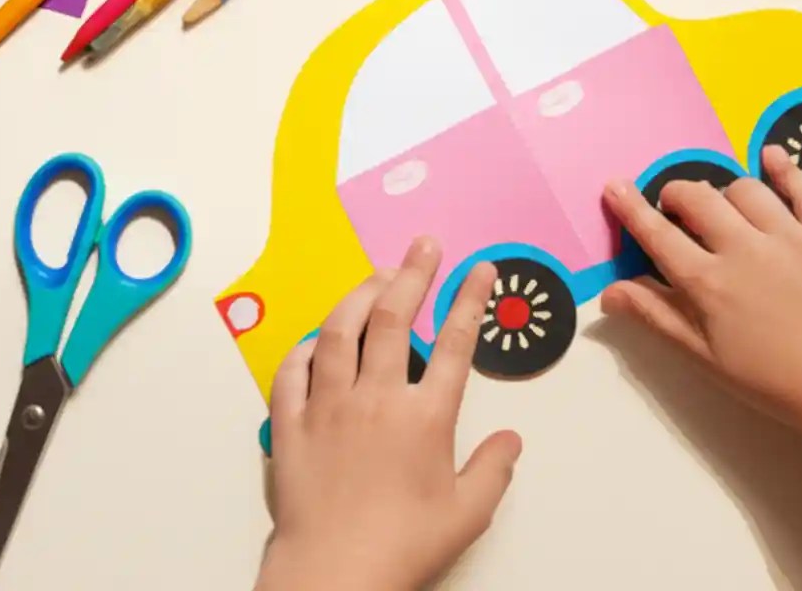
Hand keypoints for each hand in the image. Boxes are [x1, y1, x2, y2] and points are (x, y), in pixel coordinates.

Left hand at [256, 238, 520, 590]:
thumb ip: (493, 470)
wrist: (333, 575)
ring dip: (358, 295)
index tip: (479, 268)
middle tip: (423, 244)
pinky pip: (292, 372)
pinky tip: (316, 339)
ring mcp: (327, 407)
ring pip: (339, 333)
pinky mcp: (289, 425)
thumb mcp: (467, 514)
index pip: (454, 343)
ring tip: (374, 273)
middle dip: (411, 274)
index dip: (469, 300)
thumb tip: (511, 440)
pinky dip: (305, 348)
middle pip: (392, 319)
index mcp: (424, 417)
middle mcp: (375, 399)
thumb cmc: (403, 547)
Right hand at [601, 146, 801, 425]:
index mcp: (709, 282)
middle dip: (676, 194)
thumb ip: (657, 317)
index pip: (658, 234)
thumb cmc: (772, 380)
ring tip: (723, 207)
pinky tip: (769, 158)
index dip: (632, 208)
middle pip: (698, 198)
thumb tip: (609, 292)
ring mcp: (789, 235)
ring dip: (723, 190)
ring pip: (744, 188)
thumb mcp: (705, 357)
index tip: (615, 185)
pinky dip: (783, 168)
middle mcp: (744, 247)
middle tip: (673, 207)